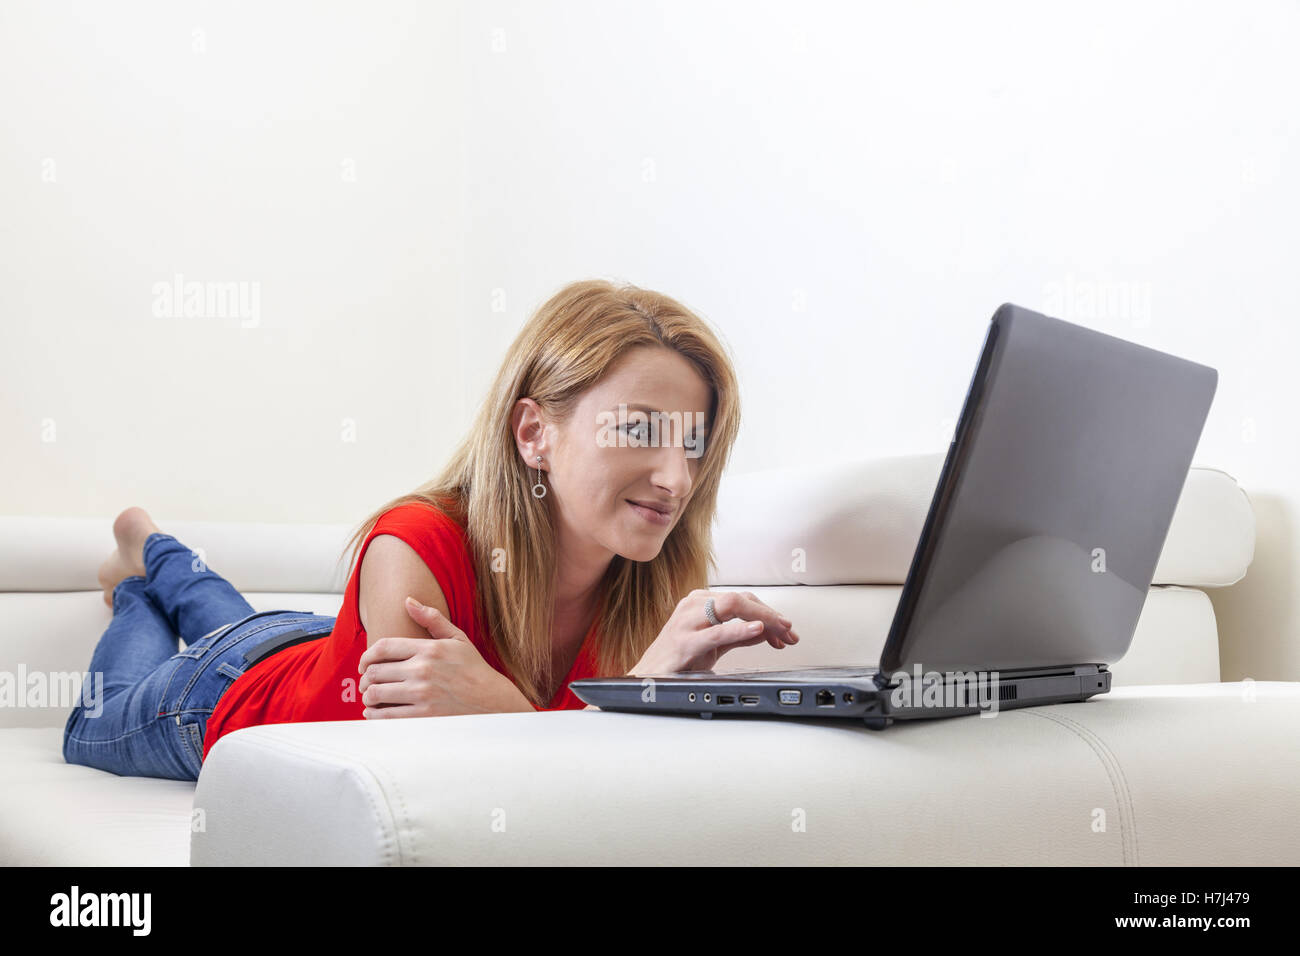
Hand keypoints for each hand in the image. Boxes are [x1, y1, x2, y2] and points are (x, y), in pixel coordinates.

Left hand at [357, 596, 532, 716]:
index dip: (367, 656)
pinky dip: (373, 715)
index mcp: (429, 648)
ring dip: (367, 696)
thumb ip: (432, 619)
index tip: (364, 663)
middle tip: (366, 681)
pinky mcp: (423, 716)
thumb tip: (408, 601)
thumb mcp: (457, 638)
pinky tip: (374, 713)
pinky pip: (386, 716)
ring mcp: (422, 694)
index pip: (383, 647)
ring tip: (370, 697)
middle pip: (376, 671)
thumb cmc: (474, 668)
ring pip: (376, 693)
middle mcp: (423, 670)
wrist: (493, 701)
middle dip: (366, 677)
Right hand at [629, 589, 799, 675]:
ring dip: (763, 618)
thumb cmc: (677, 659)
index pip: (743, 599)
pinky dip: (740, 630)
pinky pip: (717, 632)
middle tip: (790, 632)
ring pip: (732, 606)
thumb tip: (765, 632)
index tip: (786, 630)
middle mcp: (693, 606)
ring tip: (781, 630)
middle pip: (741, 599)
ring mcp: (687, 621)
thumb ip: (739, 636)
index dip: (769, 613)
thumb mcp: (713, 644)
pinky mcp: (685, 641)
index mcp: (700, 602)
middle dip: (771, 615)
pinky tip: (758, 631)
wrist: (647, 678)